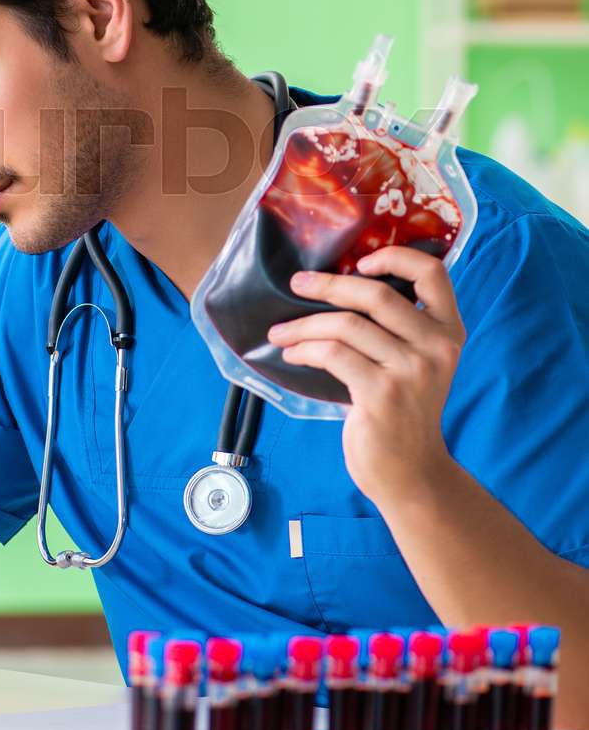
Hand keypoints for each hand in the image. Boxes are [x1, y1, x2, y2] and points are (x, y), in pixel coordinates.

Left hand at [267, 246, 465, 506]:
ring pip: (346, 325)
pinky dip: (304, 349)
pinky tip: (291, 354)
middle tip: (297, 283)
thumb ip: (396, 329)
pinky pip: (333, 355)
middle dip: (328, 285)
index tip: (359, 262)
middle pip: (377, 294)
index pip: (433, 273)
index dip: (395, 257)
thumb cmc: (403, 412)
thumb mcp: (415, 364)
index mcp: (448, 332)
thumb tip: (336, 287)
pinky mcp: (381, 394)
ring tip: (281, 332)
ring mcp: (411, 371)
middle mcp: (437, 347)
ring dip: (304, 324)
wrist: (410, 473)